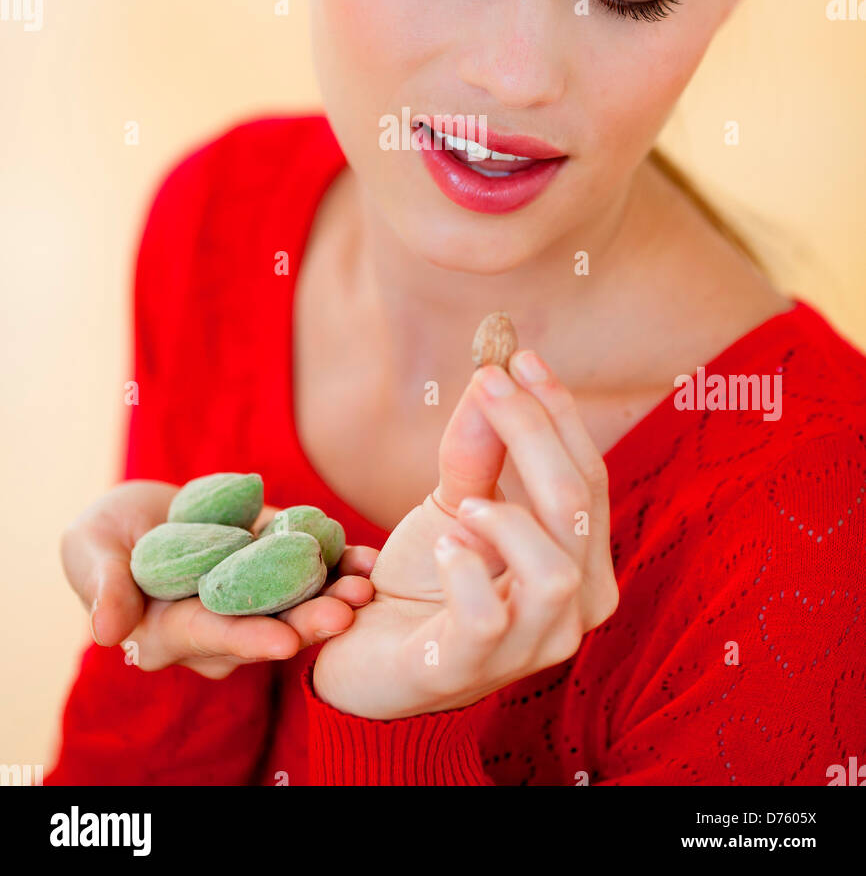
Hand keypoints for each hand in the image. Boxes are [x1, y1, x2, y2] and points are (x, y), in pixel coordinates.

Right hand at [60, 480, 377, 677]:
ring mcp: (249, 598)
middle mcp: (217, 626)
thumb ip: (104, 587)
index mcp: (169, 633)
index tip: (282, 643)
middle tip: (346, 612)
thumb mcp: (91, 551)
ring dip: (333, 595)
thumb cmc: (103, 536)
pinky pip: (308, 569)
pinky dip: (338, 562)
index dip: (246, 639)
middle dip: (307, 623)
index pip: (211, 638)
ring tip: (366, 583)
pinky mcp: (271, 566)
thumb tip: (107, 633)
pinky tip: (369, 556)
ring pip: (296, 604)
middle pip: (265, 628)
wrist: (136, 513)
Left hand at [312, 350, 618, 718]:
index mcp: (582, 561)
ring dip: (508, 518)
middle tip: (489, 381)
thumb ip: (480, 449)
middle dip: (534, 432)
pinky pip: (486, 618)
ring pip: (554, 572)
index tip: (520, 357)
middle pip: (575, 507)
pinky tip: (444, 547)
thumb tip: (492, 376)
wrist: (368, 655)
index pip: (589, 477)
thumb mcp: (455, 501)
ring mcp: (528, 648)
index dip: (557, 412)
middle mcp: (573, 609)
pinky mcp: (467, 669)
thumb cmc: (428, 578)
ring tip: (463, 500)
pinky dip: (466, 571)